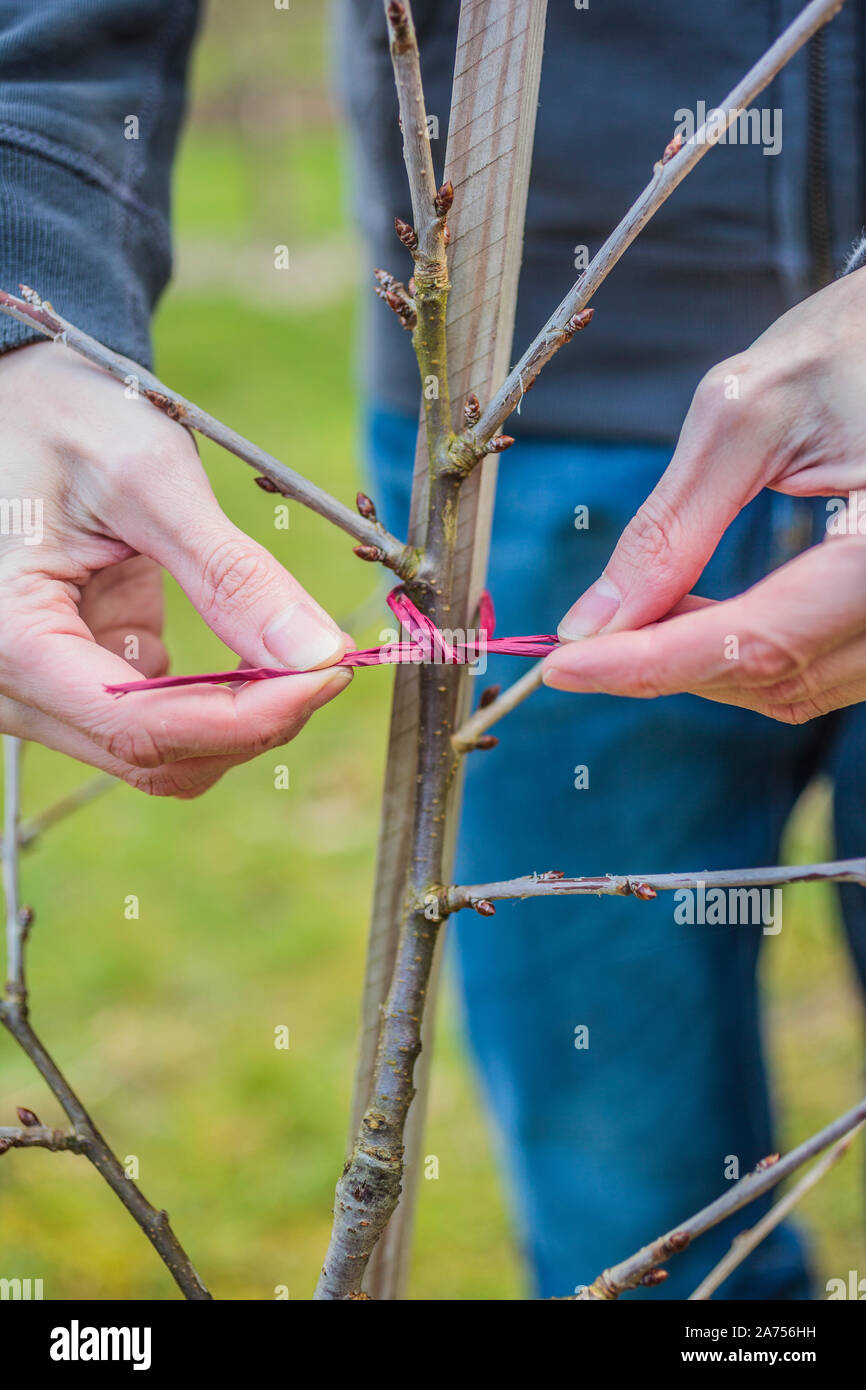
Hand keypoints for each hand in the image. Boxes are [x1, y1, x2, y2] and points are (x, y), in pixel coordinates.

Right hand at [0, 342, 351, 795]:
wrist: (18, 406)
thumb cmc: (62, 419)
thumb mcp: (149, 479)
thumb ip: (231, 574)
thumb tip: (319, 653)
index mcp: (10, 640)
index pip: (141, 727)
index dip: (248, 718)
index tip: (330, 675)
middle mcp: (10, 687)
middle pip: (154, 755)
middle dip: (256, 719)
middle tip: (332, 660)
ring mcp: (39, 694)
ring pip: (160, 754)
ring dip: (242, 719)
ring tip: (301, 652)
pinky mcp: (75, 682)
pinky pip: (157, 723)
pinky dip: (219, 700)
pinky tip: (254, 648)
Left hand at [543, 269, 865, 722]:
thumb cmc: (835, 354)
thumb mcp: (740, 418)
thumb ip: (668, 529)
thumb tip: (592, 622)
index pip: (758, 641)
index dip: (650, 664)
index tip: (562, 666)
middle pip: (771, 677)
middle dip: (664, 663)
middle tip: (588, 632)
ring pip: (788, 688)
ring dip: (698, 663)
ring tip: (640, 610)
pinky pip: (807, 668)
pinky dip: (736, 653)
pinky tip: (689, 615)